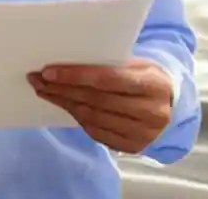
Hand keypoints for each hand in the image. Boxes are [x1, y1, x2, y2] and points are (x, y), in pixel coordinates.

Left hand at [27, 58, 173, 153]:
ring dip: (64, 102)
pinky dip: (76, 116)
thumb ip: (109, 63)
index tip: (48, 71)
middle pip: (96, 100)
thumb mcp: (137, 63)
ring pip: (93, 117)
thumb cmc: (145, 77)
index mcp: (154, 84)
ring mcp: (143, 133)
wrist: (170, 104)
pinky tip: (63, 104)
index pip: (108, 79)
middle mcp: (152, 112)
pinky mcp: (133, 147)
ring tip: (44, 90)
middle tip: (37, 79)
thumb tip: (64, 61)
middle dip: (63, 89)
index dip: (76, 75)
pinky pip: (96, 132)